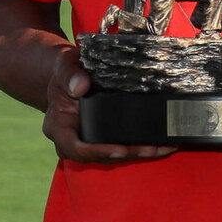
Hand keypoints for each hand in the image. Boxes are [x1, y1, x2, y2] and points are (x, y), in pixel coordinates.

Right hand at [43, 47, 176, 164]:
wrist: (69, 74)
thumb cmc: (66, 70)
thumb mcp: (64, 65)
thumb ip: (69, 74)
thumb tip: (81, 86)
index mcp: (58, 126)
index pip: (75, 147)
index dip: (98, 152)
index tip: (120, 150)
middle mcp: (72, 139)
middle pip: (100, 156)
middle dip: (128, 154)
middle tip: (152, 148)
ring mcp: (89, 141)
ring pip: (114, 154)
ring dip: (139, 152)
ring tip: (163, 146)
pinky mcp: (103, 137)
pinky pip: (121, 146)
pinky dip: (141, 145)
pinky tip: (163, 142)